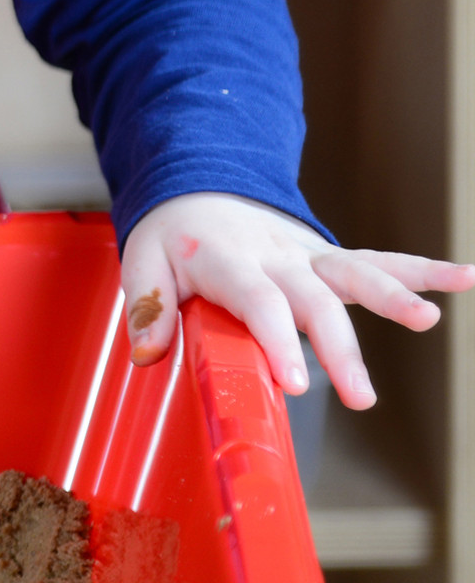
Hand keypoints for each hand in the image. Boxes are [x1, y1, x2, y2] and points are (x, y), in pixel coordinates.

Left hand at [122, 192, 474, 409]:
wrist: (196, 186)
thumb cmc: (172, 235)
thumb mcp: (141, 261)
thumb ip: (147, 306)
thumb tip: (149, 354)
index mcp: (226, 260)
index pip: (257, 302)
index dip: (277, 340)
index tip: (296, 384)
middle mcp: (275, 255)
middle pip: (313, 300)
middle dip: (338, 347)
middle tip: (360, 396)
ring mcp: (307, 254)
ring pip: (355, 274)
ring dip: (393, 295)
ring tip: (428, 321)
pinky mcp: (329, 257)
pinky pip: (379, 261)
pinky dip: (423, 269)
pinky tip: (466, 278)